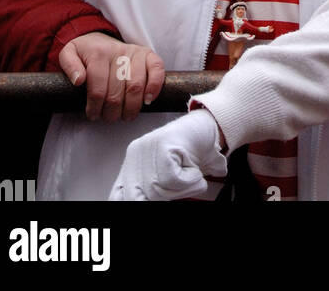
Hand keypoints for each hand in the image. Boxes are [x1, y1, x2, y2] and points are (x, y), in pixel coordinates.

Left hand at [58, 32, 165, 122]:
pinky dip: (154, 87)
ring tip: (124, 116)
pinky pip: (157, 69)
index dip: (94, 107)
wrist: (100, 38)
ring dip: (130, 108)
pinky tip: (147, 101)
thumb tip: (79, 80)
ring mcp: (135, 52)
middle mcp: (118, 51)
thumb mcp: (69, 53)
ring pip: (136, 86)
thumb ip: (68, 65)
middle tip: (108, 118)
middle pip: (117, 92)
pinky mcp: (148, 54)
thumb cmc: (85, 52)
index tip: (92, 115)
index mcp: (98, 52)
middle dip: (112, 112)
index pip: (97, 88)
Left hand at [109, 108, 226, 200]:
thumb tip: (136, 202)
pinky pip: (172, 179)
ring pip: (156, 189)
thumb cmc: (190, 154)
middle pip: (137, 197)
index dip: (129, 201)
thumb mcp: (165, 179)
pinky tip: (193, 169)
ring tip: (189, 174)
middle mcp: (135, 154)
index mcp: (132, 165)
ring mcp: (148, 148)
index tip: (142, 200)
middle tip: (178, 187)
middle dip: (163, 196)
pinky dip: (189, 180)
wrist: (210, 127)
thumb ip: (148, 191)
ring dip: (181, 189)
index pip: (118, 195)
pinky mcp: (163, 145)